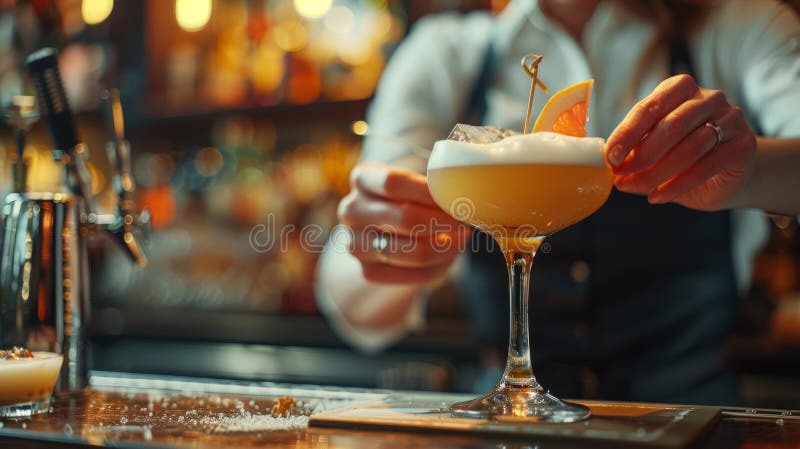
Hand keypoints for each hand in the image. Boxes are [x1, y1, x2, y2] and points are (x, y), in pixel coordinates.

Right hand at [337, 163, 468, 283]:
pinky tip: (447, 256)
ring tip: (461, 239)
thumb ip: (430, 185)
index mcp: (362, 179)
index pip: (394, 182)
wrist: (379, 235)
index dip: (429, 192)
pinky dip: (438, 267)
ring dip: (446, 247)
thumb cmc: (404, 200)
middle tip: (465, 222)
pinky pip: (413, 274)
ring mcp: (356, 243)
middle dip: (444, 222)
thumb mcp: (408, 184)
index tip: (455, 198)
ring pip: (412, 251)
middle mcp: (351, 210)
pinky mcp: (367, 271)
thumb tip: (467, 194)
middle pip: (405, 219)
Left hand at [605, 74, 756, 210]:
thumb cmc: (682, 155)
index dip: (627, 133)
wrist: (727, 174)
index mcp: (679, 88)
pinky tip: (657, 197)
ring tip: (637, 188)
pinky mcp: (744, 145)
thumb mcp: (654, 148)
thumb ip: (634, 151)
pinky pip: (706, 167)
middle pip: (671, 125)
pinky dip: (677, 185)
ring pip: (689, 147)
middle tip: (621, 177)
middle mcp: (708, 97)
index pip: (649, 107)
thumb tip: (608, 167)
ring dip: (656, 173)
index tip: (609, 157)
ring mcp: (731, 119)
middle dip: (642, 155)